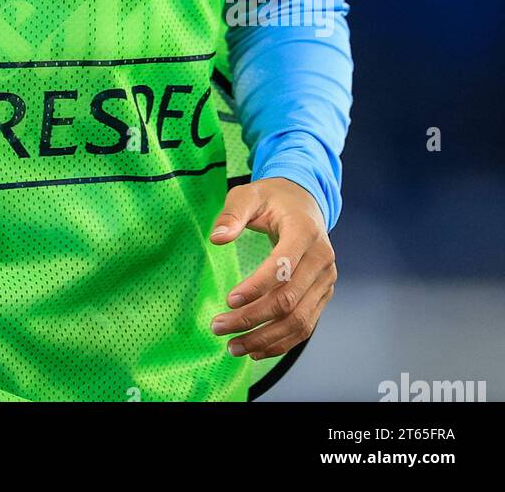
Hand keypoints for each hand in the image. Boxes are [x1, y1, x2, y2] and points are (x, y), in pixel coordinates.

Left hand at [207, 177, 336, 360]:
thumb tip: (217, 239)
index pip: (283, 267)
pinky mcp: (323, 294)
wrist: (305, 202)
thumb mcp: (249, 194)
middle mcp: (322, 259)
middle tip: (219, 327)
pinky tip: (256, 349)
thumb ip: (232, 213)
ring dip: (265, 338)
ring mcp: (326, 280)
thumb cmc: (273, 198)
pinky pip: (305, 326)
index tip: (228, 300)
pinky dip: (281, 342)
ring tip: (233, 346)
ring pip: (299, 320)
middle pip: (289, 300)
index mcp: (305, 231)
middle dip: (253, 318)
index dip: (256, 287)